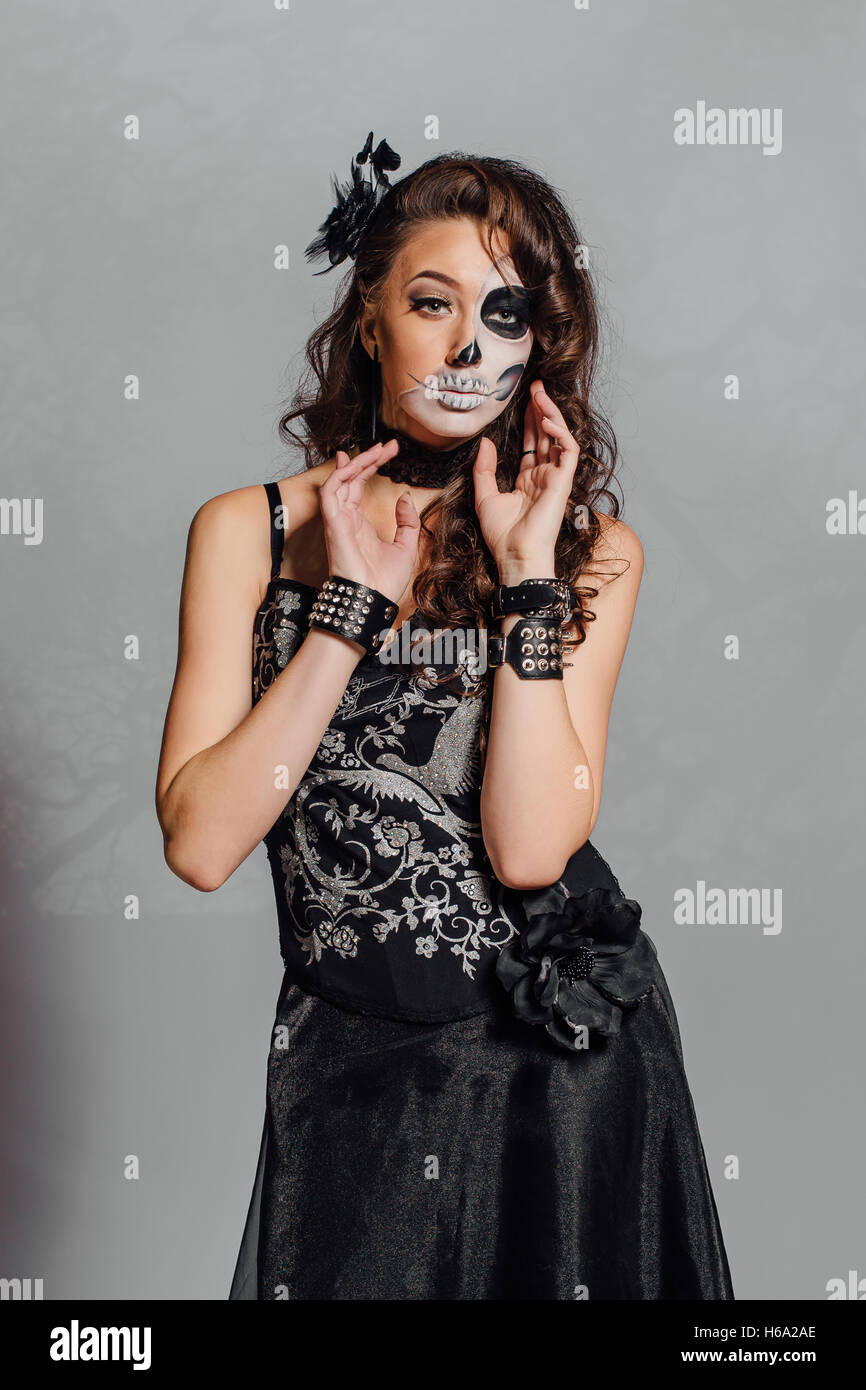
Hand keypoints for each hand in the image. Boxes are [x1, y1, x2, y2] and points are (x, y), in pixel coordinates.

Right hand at [317, 440, 420, 602]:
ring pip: (340, 480)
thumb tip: (405, 497)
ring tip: (378, 449)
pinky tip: (358, 463)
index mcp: (359, 523)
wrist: (374, 602)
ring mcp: (338, 520)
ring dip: (358, 461)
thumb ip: (406, 522)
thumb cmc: (384, 583)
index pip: (360, 485)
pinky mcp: (334, 523)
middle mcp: (347, 519)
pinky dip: (341, 474)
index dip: (373, 465)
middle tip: (388, 444)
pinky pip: (331, 491)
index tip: (391, 451)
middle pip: (351, 478)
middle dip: (368, 457)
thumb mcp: (406, 547)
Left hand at [473, 380, 580, 581]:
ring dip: (551, 414)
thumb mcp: (484, 496)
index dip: (529, 420)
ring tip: (540, 395)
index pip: (533, 443)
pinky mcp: (563, 482)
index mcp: (528, 480)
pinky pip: (568, 451)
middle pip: (547, 435)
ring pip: (559, 438)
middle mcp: (544, 476)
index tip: (524, 400)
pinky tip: (547, 421)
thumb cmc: (502, 535)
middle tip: (535, 386)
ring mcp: (555, 478)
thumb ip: (484, 468)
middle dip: (542, 409)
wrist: (515, 555)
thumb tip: (486, 442)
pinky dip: (560, 433)